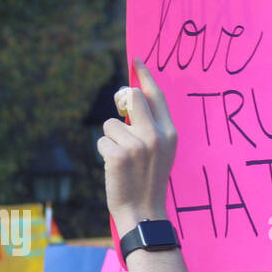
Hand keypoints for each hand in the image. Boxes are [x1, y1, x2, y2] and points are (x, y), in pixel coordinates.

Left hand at [97, 60, 177, 232]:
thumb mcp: (160, 151)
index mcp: (169, 132)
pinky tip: (115, 169)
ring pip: (111, 124)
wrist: (144, 212)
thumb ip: (151, 126)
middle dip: (121, 105)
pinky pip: (102, 141)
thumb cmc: (149, 180)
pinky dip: (104, 153)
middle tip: (120, 122)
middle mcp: (155, 135)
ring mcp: (137, 145)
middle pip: (131, 98)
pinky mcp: (117, 155)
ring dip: (111, 139)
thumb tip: (131, 100)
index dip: (144, 75)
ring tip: (122, 160)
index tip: (136, 60)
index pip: (156, 95)